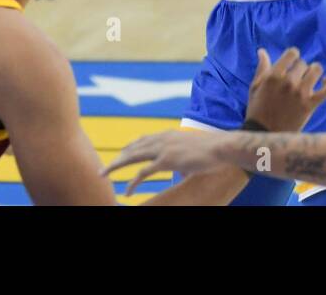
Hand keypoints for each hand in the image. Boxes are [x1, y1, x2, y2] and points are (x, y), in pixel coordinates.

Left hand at [102, 130, 232, 193]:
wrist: (222, 146)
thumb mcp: (193, 148)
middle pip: (133, 148)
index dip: (130, 147)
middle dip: (117, 158)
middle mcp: (162, 139)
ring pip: (132, 157)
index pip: (143, 139)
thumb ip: (183, 154)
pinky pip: (144, 173)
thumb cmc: (213, 149)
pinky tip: (127, 191)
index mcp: (168, 135)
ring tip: (104, 175)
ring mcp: (163, 149)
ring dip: (116, 166)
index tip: (121, 154)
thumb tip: (182, 166)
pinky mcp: (166, 161)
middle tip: (105, 168)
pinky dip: (133, 182)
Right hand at [244, 46, 325, 131]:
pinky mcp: (310, 105)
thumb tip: (262, 51)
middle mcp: (288, 82)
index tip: (292, 62)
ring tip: (311, 78)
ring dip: (315, 72)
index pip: (292, 53)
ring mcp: (300, 93)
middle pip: (303, 63)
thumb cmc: (258, 109)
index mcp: (273, 76)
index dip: (293, 56)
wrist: (266, 134)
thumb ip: (261, 68)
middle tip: (298, 76)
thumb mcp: (255, 87)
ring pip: (316, 71)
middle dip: (301, 68)